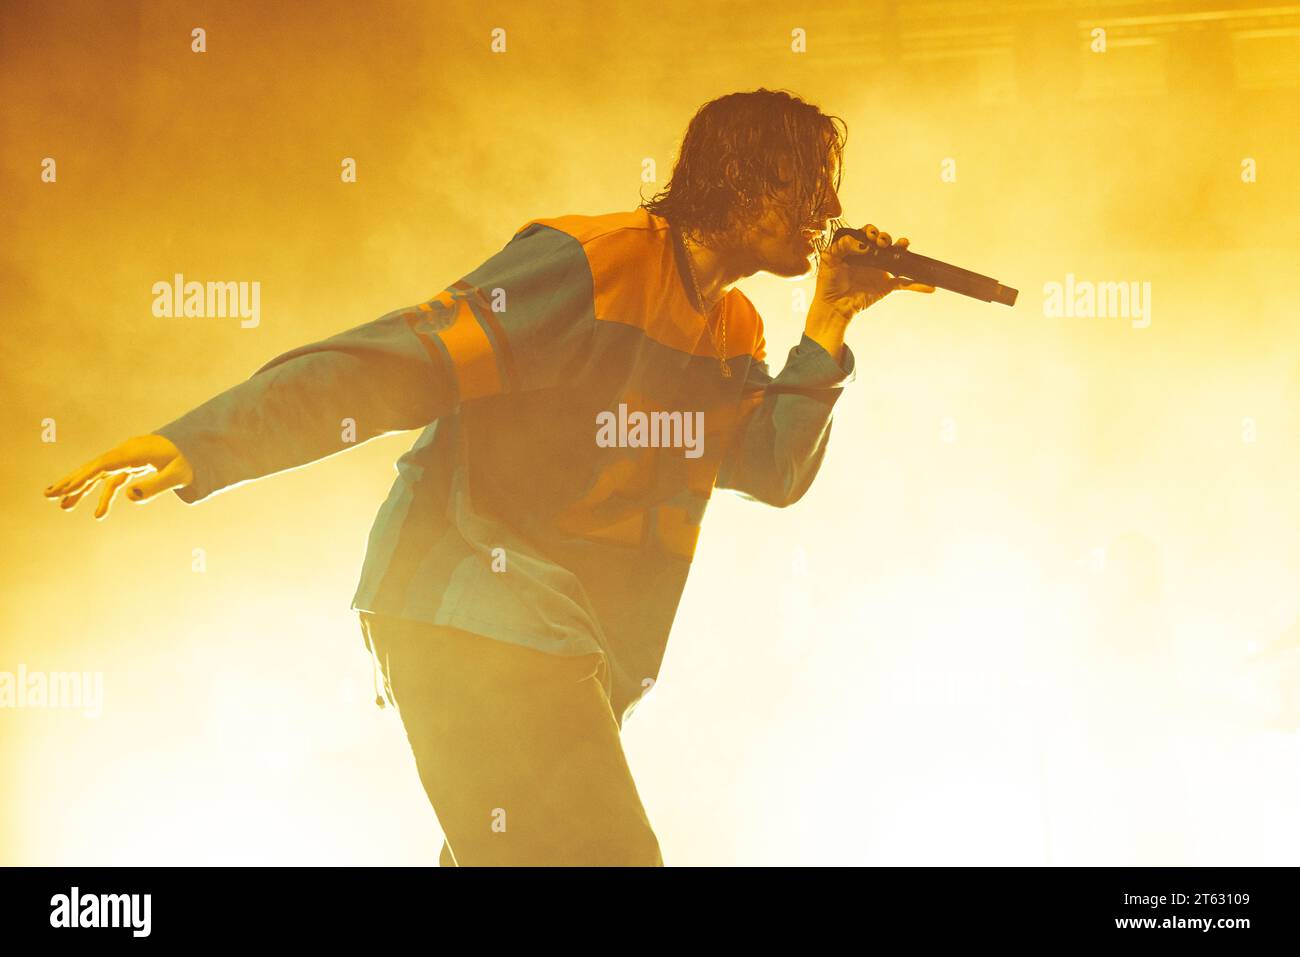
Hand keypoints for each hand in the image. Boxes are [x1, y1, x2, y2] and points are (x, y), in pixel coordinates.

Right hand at [43, 434, 194, 519]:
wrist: (201, 446)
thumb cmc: (191, 460)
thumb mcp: (179, 474)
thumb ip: (156, 485)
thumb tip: (129, 497)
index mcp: (134, 453)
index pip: (102, 466)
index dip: (82, 478)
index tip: (65, 490)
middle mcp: (127, 453)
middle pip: (93, 467)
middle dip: (71, 481)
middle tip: (48, 495)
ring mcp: (129, 460)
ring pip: (100, 475)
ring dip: (82, 490)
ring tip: (63, 507)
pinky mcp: (134, 467)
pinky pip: (113, 481)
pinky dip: (104, 495)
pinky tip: (99, 513)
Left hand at [814, 223, 935, 319]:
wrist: (833, 306)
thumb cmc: (828, 283)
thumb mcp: (830, 259)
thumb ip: (843, 245)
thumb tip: (864, 245)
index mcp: (856, 249)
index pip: (868, 233)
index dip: (872, 231)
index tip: (871, 237)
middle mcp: (870, 257)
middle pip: (885, 241)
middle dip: (886, 237)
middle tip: (882, 243)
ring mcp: (880, 270)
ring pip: (897, 256)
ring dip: (902, 248)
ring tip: (903, 245)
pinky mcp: (887, 286)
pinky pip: (905, 284)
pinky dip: (918, 285)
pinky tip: (929, 286)